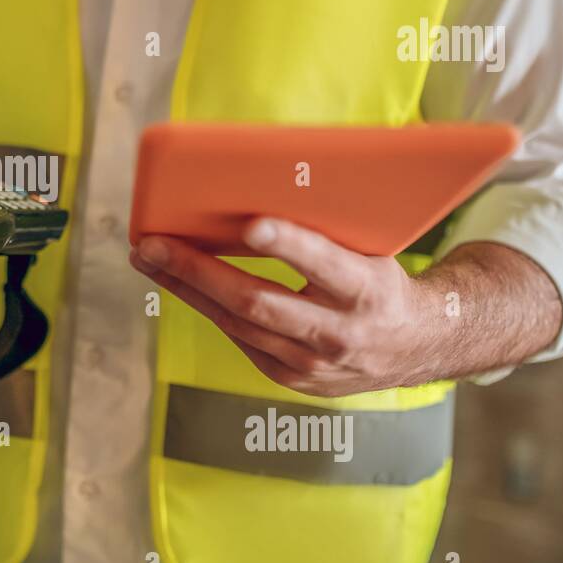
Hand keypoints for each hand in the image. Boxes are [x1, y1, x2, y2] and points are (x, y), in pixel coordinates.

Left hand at [129, 218, 449, 396]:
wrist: (414, 346)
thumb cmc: (382, 281)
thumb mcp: (372, 251)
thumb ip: (327, 231)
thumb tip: (266, 184)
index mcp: (366, 291)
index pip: (322, 264)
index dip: (287, 244)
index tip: (249, 224)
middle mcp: (338, 333)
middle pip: (256, 301)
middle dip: (197, 270)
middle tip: (153, 243)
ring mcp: (312, 364)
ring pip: (236, 323)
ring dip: (185, 288)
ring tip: (148, 258)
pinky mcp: (291, 378)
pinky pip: (240, 338)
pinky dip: (207, 307)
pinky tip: (179, 282)